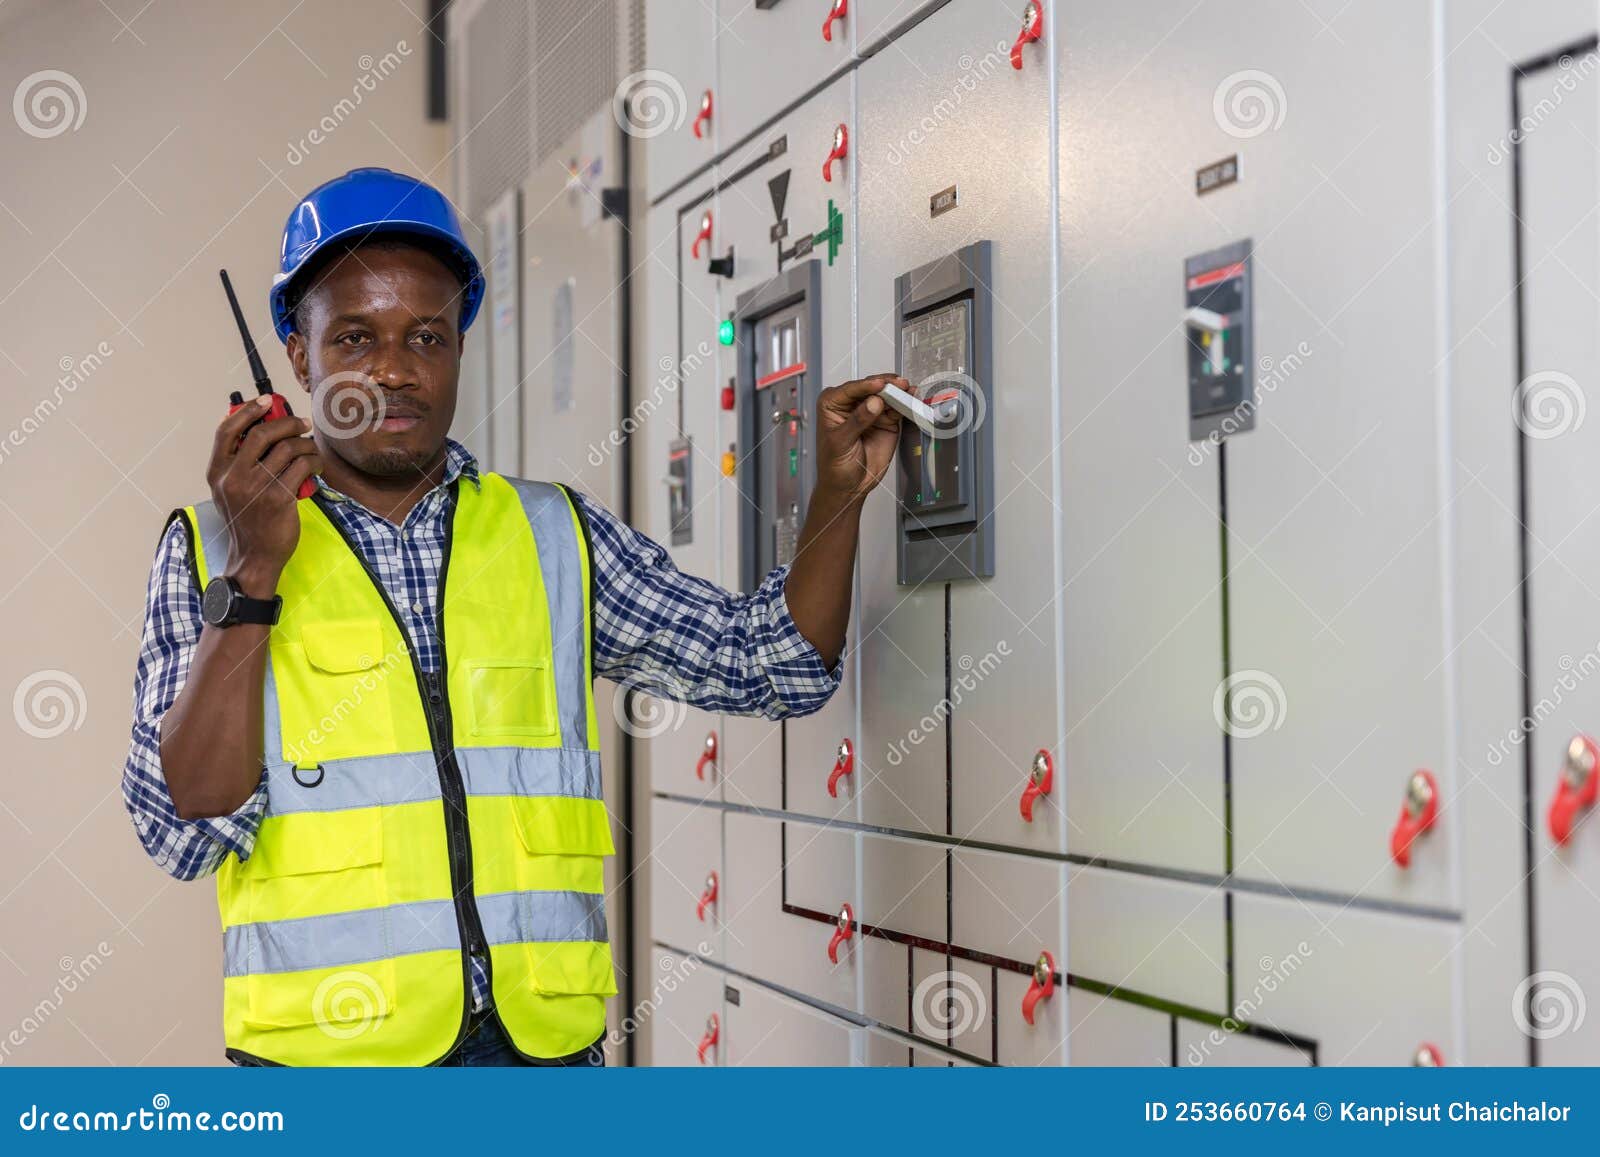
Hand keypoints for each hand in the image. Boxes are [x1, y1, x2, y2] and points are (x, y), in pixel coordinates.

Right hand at [207, 397, 322, 594]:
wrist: (254, 557)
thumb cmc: (247, 521)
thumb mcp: (229, 491)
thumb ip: (239, 463)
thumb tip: (263, 428)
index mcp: (217, 472)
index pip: (227, 430)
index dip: (248, 410)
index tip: (267, 400)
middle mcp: (233, 477)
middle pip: (262, 432)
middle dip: (286, 421)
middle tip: (302, 422)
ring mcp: (256, 487)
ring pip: (288, 448)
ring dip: (306, 444)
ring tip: (312, 450)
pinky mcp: (280, 498)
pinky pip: (303, 466)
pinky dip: (315, 461)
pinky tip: (317, 466)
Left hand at [813, 373, 904, 505]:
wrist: (849, 486)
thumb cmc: (834, 465)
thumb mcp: (840, 442)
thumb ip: (857, 421)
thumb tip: (873, 402)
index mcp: (833, 403)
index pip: (851, 389)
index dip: (867, 385)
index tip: (880, 384)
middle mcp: (852, 403)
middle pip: (872, 388)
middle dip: (887, 386)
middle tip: (899, 385)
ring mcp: (871, 411)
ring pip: (887, 396)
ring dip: (899, 393)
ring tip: (908, 392)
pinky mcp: (886, 421)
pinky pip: (897, 409)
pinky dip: (906, 405)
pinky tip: (911, 401)